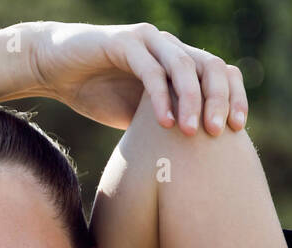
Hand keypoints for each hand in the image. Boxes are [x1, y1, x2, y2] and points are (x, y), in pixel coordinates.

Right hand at [27, 21, 246, 134]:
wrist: (53, 68)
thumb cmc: (93, 91)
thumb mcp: (135, 114)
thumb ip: (162, 124)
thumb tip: (188, 161)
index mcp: (177, 61)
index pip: (221, 72)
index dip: (235, 97)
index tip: (238, 130)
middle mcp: (168, 46)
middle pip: (211, 66)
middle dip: (220, 100)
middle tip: (218, 133)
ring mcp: (148, 41)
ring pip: (184, 66)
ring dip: (192, 100)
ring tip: (191, 132)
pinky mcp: (124, 43)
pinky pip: (150, 70)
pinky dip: (160, 97)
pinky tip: (164, 123)